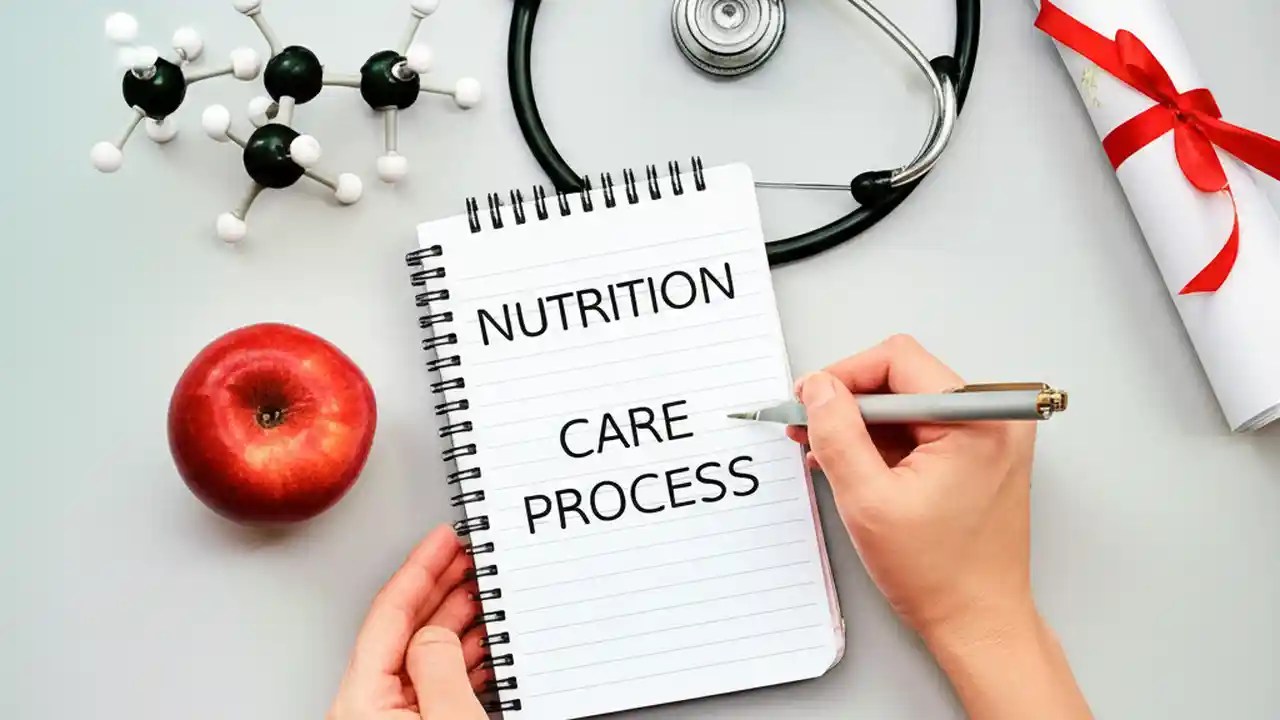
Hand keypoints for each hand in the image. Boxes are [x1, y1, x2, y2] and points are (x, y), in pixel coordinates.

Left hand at [328, 525, 490, 719]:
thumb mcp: (451, 718)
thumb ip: (438, 665)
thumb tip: (436, 630)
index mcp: (362, 702)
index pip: (388, 615)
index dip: (419, 569)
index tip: (441, 540)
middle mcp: (367, 708)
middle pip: (402, 629)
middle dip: (437, 587)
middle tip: (463, 556)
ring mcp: (388, 719)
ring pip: (420, 653)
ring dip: (452, 618)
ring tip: (478, 590)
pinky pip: (432, 679)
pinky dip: (457, 654)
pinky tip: (478, 639)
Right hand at [790, 336, 1089, 718]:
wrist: (978, 623)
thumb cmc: (939, 575)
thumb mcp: (867, 500)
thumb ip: (837, 434)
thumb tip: (817, 388)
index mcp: (976, 419)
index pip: (897, 360)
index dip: (843, 376)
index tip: (809, 400)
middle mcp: (992, 418)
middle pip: (902, 378)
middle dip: (849, 402)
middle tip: (809, 426)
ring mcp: (989, 437)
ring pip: (907, 404)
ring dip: (862, 424)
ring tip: (824, 452)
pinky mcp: (978, 455)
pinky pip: (920, 429)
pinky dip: (882, 442)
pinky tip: (853, 464)